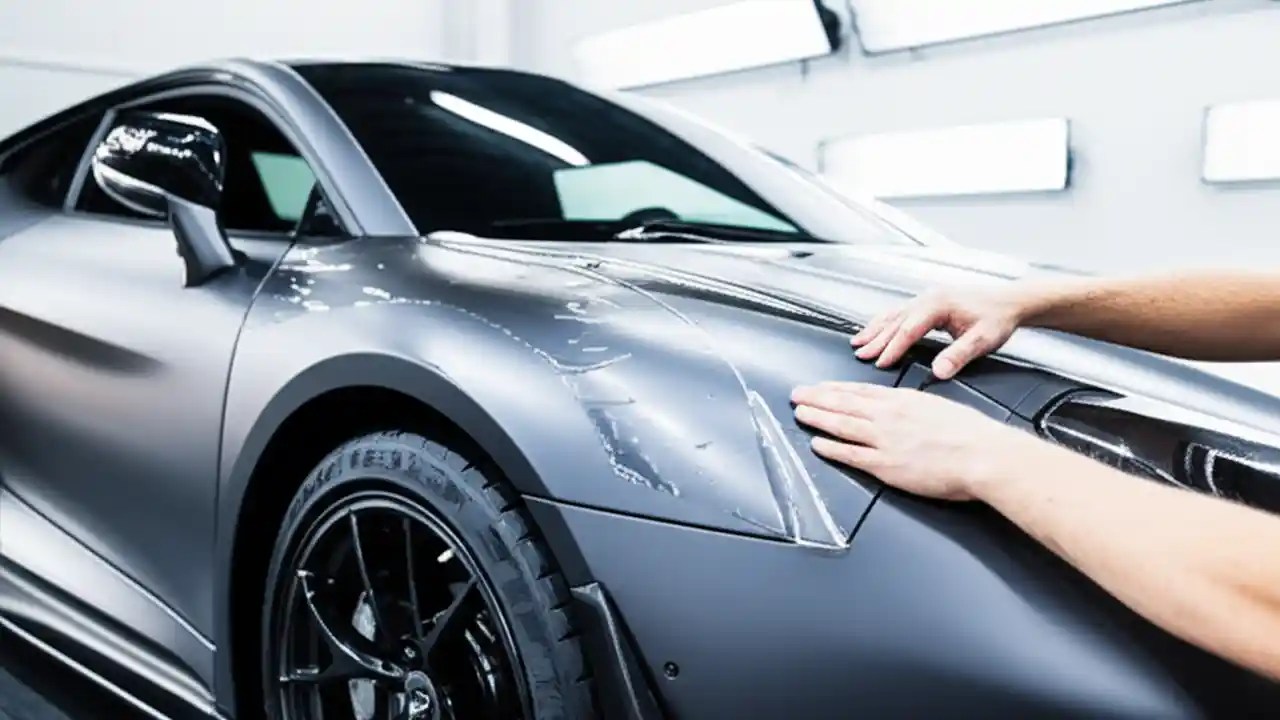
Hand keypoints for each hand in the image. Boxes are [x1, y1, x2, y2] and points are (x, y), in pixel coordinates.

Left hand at [791, 382, 1026, 500]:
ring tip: (800, 413)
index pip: (860, 391)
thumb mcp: (938, 407)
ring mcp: (884, 439)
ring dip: (817, 417)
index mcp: (902, 400)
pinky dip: (830, 447)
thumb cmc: (970, 434)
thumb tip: (905, 410)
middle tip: (797, 394)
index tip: (820, 387)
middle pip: (843, 403)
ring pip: (841, 424)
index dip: (836, 388)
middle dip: (817, 397)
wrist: (982, 454)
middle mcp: (888, 416)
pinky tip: (817, 443)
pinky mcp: (885, 464)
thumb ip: (915, 408)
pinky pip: (850, 454)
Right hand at [852, 287, 1026, 378]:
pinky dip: (884, 321)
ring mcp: (927, 298)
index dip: (893, 347)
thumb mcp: (983, 340)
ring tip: (858, 341)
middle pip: (895, 320)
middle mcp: (929, 298)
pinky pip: (899, 311)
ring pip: (894, 314)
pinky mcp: (928, 301)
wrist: (1010, 301)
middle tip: (860, 354)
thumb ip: (959, 355)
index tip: (880, 362)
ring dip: (875, 328)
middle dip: (876, 339)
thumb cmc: (998, 318)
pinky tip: (876, 328)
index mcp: (939, 305)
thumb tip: (939, 372)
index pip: (909, 329)